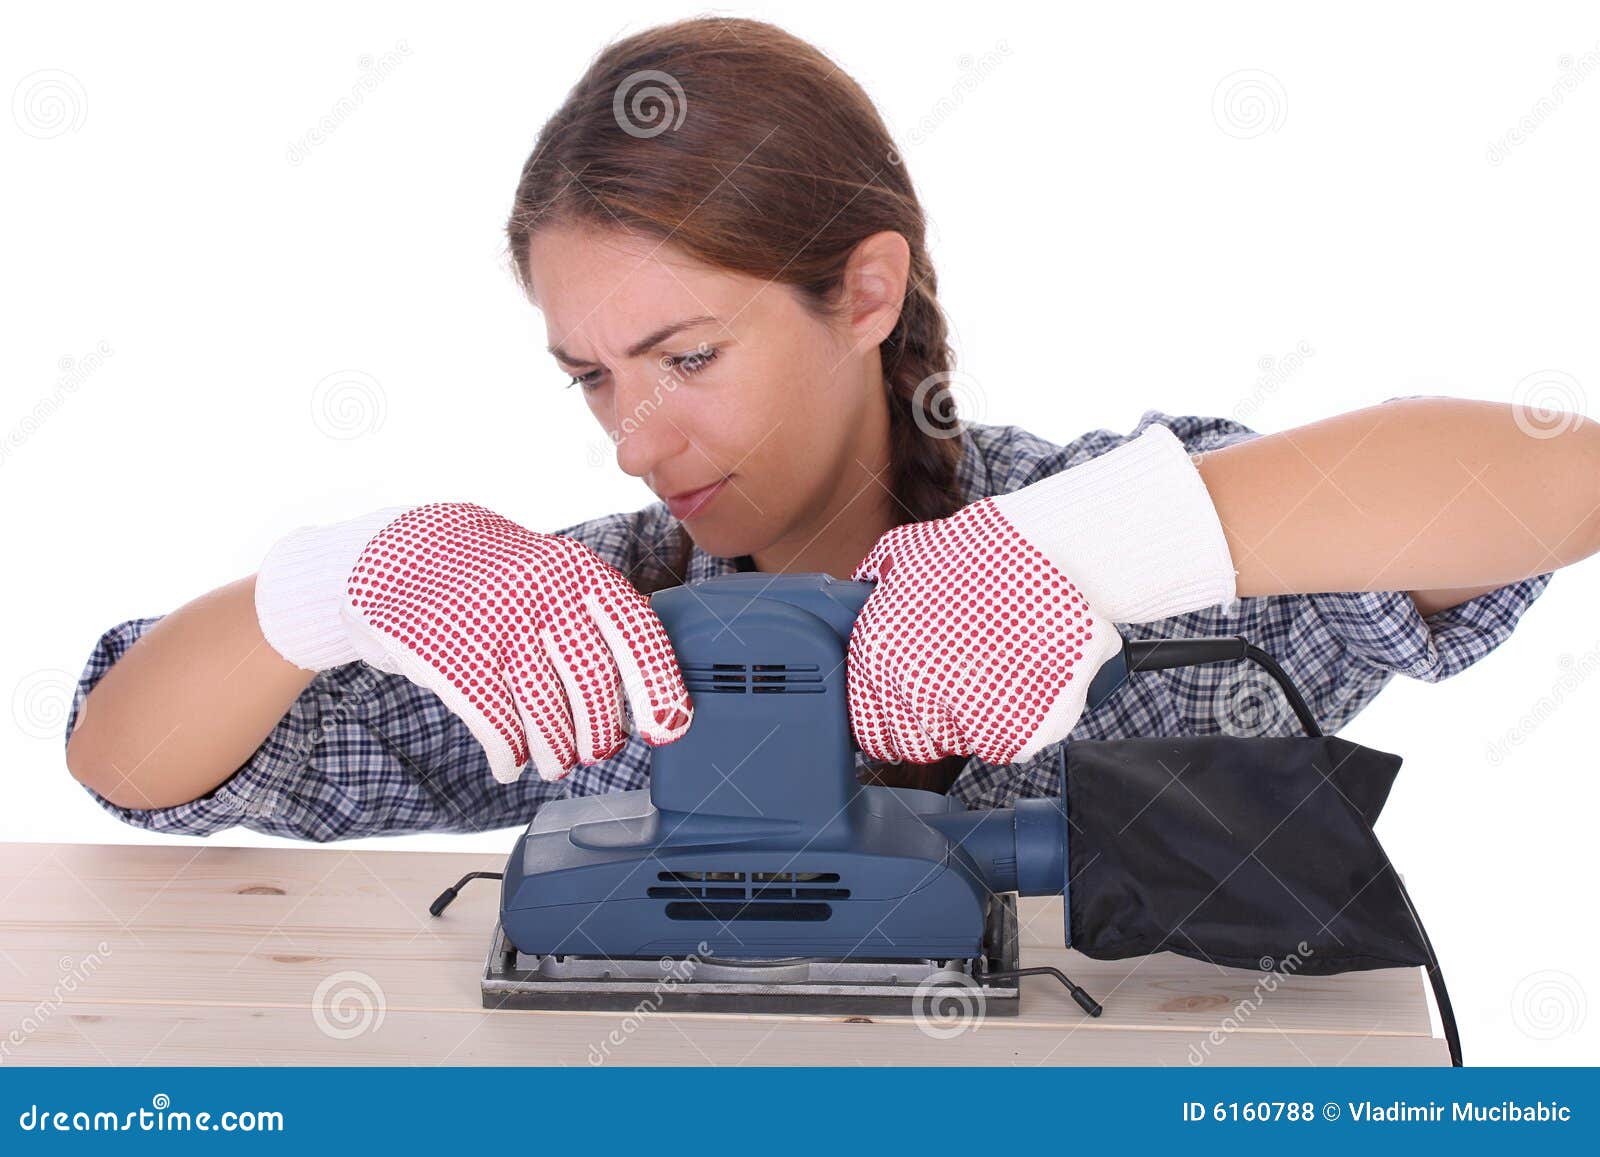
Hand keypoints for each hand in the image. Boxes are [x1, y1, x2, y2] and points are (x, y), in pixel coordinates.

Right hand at [256, 502, 692, 782]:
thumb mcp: (555, 577)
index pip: (637, 636)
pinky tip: (510, 764)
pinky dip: (509, 754)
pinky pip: (495, 723)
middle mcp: (542, 592)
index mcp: (579, 572)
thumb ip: (598, 622)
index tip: (666, 733)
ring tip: (556, 763)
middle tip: (596, 752)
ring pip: (545, 712)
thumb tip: (650, 699)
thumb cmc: (498, 581)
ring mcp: (496, 622)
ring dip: (556, 751)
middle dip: (600, 732)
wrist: (404, 551)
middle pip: (593, 684)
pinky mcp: (450, 654)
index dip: (658, 690)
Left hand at [845, 423, 1236, 764]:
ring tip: (999, 671)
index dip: (892, 718)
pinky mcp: (1023, 731)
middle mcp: (916, 694)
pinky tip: (1028, 680)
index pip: (871, 729)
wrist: (1059, 550)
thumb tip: (859, 590)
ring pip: (966, 744)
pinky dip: (1023, 722)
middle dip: (934, 720)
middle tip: (962, 683)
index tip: (911, 706)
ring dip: (978, 719)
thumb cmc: (984, 547)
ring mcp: (970, 718)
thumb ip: (874, 580)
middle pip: (917, 743)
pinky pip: (1012, 744)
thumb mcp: (905, 550)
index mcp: (878, 656)